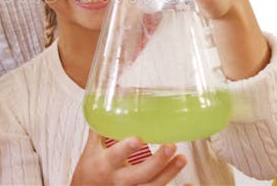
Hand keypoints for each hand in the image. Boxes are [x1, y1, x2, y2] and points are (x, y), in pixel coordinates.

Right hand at [70, 130, 186, 185]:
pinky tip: (188, 184)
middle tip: (171, 146)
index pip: (115, 156)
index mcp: (104, 164)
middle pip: (141, 174)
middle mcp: (118, 180)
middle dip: (158, 161)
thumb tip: (108, 99)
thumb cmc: (87, 172)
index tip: (139, 139)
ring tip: (182, 158)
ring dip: (170, 173)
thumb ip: (101, 127)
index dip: (126, 149)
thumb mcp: (90, 149)